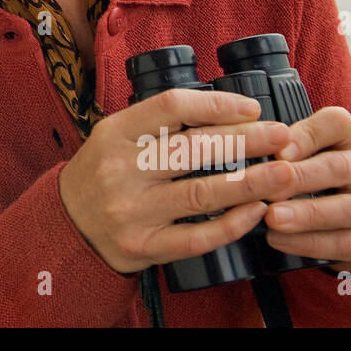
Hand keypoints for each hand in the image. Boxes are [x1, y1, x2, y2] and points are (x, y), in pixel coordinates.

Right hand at [59, 88, 297, 274]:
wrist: (66, 226)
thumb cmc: (101, 174)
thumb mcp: (114, 136)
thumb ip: (158, 124)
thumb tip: (226, 112)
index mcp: (115, 133)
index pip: (171, 107)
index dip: (216, 104)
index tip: (252, 107)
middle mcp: (122, 170)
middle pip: (193, 150)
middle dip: (246, 140)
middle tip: (283, 136)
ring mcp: (132, 211)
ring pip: (200, 194)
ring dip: (250, 183)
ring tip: (284, 173)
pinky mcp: (143, 246)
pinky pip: (195, 237)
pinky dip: (230, 224)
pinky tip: (255, 212)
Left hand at [261, 105, 350, 274]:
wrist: (344, 225)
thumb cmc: (309, 180)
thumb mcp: (298, 156)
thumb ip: (278, 149)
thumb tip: (241, 149)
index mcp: (350, 136)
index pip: (335, 123)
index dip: (305, 136)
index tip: (275, 152)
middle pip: (339, 167)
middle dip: (299, 179)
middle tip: (266, 189)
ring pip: (349, 208)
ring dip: (308, 214)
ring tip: (272, 218)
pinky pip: (349, 243)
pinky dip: (311, 243)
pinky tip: (282, 240)